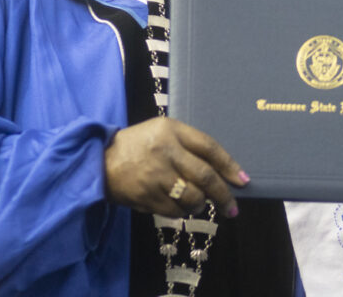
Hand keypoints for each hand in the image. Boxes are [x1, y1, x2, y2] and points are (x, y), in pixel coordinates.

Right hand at [104, 118, 247, 217]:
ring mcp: (155, 176)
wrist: (99, 162)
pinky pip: (175, 211)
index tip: (243, 181)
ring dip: (200, 204)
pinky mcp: (146, 197)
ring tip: (199, 203)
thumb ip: (188, 146)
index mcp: (171, 130)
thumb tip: (221, 171)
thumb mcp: (162, 132)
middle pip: (204, 176)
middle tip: (232, 207)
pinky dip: (182, 211)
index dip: (229, 166)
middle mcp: (165, 152)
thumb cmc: (138, 145)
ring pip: (192, 198)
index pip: (208, 148)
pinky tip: (179, 206)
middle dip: (223, 194)